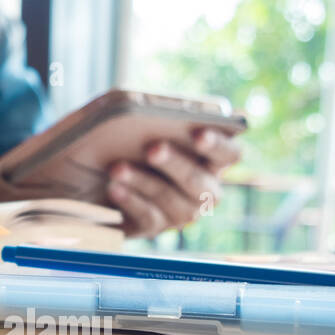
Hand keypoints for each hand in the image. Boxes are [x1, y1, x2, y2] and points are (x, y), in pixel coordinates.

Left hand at [106, 128, 241, 237]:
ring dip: (142, 181)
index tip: (198, 133)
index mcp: (213, 160)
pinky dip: (130, 200)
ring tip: (117, 168)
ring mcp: (182, 212)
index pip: (230, 153)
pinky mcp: (155, 227)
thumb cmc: (135, 141)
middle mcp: (205, 191)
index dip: (217, 144)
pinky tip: (113, 187)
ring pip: (169, 198)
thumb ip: (155, 115)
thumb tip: (143, 107)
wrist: (104, 180)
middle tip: (153, 148)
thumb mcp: (147, 127)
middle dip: (175, 163)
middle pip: (198, 180)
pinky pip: (147, 217)